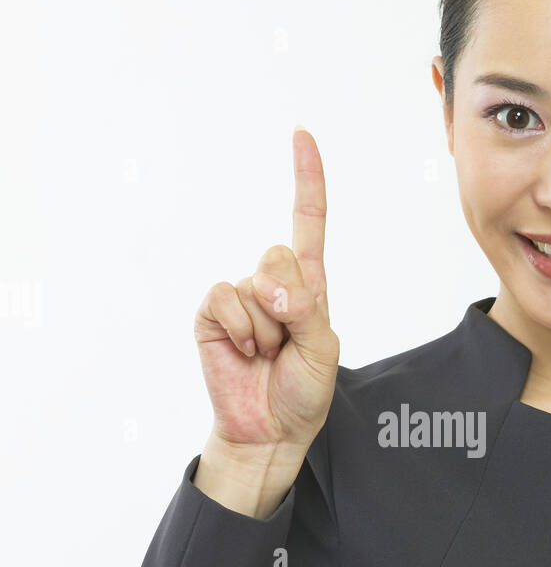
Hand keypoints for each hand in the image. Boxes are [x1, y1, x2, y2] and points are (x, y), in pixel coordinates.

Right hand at [193, 127, 339, 457]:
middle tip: (287, 343)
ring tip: (266, 355)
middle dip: (288, 302)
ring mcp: (239, 297)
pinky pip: (224, 297)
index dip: (307, 180)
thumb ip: (304, 308)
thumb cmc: (303, 391)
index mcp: (307, 286)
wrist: (270, 430)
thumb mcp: (323, 347)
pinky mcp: (211, 314)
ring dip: (266, 327)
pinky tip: (244, 351)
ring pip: (254, 283)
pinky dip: (239, 327)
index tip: (302, 135)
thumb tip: (267, 286)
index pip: (308, 223)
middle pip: (279, 254)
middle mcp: (272, 284)